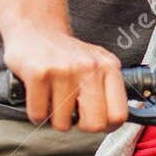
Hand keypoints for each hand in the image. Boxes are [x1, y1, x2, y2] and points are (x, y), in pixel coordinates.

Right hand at [3, 27, 126, 132]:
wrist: (37, 30)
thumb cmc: (68, 54)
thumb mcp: (98, 64)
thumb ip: (109, 89)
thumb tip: (113, 121)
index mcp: (109, 67)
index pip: (119, 114)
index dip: (108, 126)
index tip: (98, 125)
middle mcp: (90, 68)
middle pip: (94, 124)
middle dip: (81, 126)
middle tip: (73, 115)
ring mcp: (64, 70)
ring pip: (63, 123)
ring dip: (55, 118)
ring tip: (54, 100)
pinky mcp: (39, 74)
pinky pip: (39, 115)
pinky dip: (37, 114)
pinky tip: (40, 98)